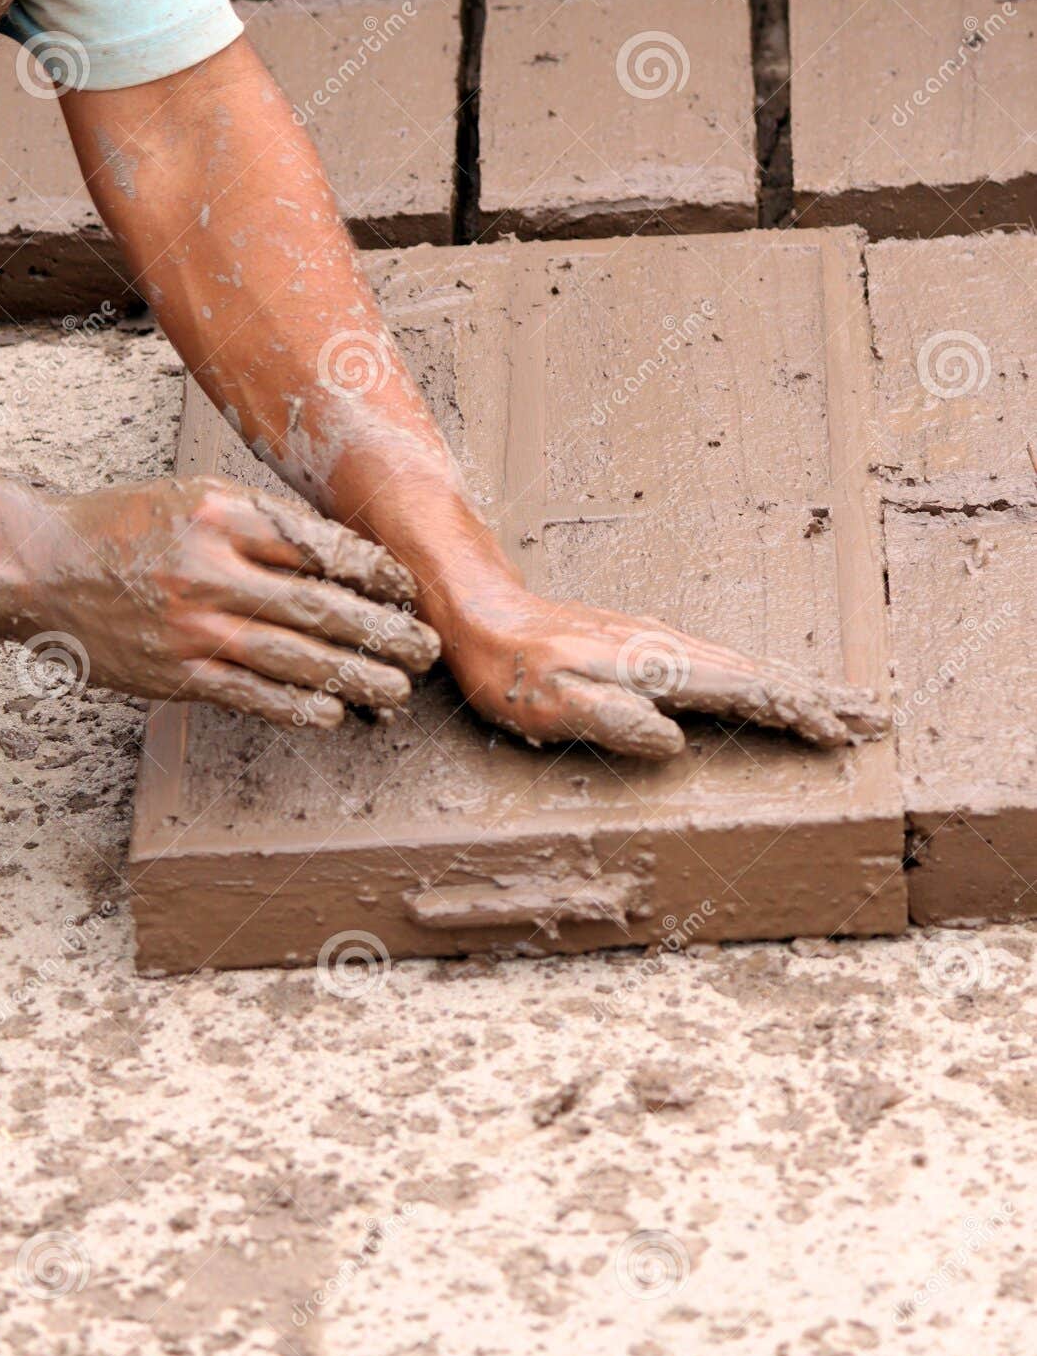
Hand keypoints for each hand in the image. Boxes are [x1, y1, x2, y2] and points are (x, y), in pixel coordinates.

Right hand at [7, 477, 438, 725]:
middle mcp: (212, 571)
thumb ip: (266, 524)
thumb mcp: (198, 497)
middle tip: (427, 649)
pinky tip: (334, 714)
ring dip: (355, 680)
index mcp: (225, 516)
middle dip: (384, 633)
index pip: (321, 547)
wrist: (44, 567)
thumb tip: (348, 559)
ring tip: (396, 692)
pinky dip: (296, 707)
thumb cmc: (131, 526)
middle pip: (320, 608)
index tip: (411, 590)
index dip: (377, 573)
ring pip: (294, 659)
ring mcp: (194, 627)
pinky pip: (250, 695)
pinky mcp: (178, 672)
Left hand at [445, 585, 888, 759]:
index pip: (744, 691)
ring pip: (747, 666)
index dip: (795, 713)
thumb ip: (613, 720)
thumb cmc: (508, 670)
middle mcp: (669, 648)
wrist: (480, 613)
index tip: (840, 734)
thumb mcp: (548, 703)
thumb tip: (674, 742)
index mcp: (657, 666)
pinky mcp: (649, 646)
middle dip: (819, 698)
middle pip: (761, 674)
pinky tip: (767, 687)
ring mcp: (661, 643)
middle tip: (875, 718)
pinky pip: (723, 663)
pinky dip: (761, 677)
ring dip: (798, 686)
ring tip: (842, 704)